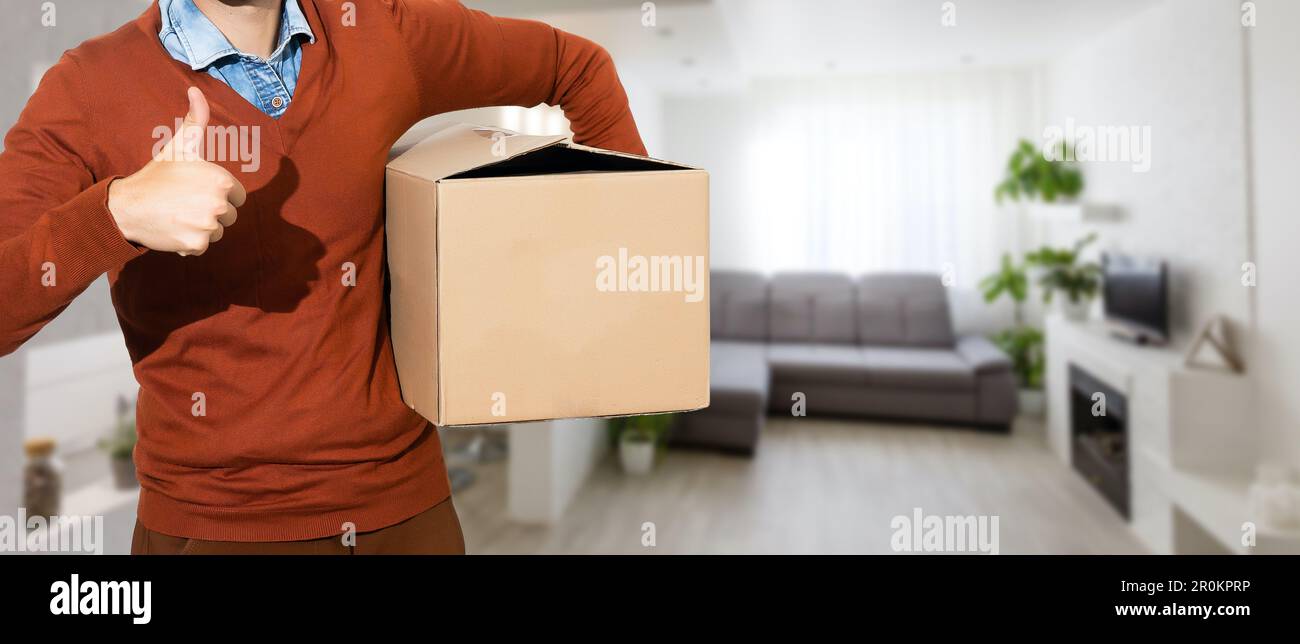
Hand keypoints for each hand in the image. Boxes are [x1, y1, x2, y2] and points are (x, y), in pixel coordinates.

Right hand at [108, 87, 246, 256]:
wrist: (126, 206)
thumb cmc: (156, 175)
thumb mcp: (179, 146)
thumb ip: (196, 120)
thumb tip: (196, 89)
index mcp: (220, 180)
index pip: (237, 195)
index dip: (218, 193)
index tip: (195, 189)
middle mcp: (218, 203)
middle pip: (229, 215)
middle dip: (210, 211)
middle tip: (184, 202)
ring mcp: (208, 226)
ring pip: (218, 231)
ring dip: (201, 227)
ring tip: (178, 214)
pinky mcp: (196, 244)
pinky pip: (202, 246)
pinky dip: (189, 242)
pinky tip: (173, 228)